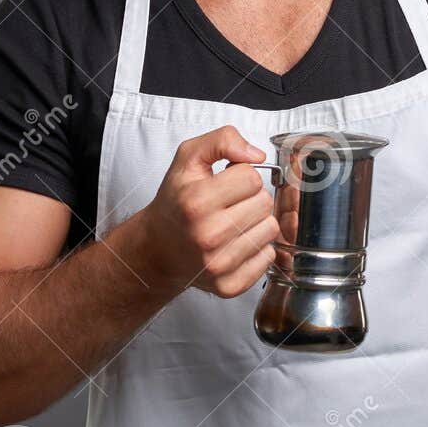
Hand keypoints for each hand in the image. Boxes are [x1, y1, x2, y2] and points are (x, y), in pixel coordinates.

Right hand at [134, 125, 280, 297]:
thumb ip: (222, 140)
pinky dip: (256, 249)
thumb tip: (256, 154)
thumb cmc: (175, 203)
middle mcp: (206, 235)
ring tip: (232, 223)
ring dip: (256, 223)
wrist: (156, 249)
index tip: (225, 184)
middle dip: (250, 199)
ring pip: (270, 230)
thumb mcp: (188, 158)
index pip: (252, 177)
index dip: (241, 176)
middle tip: (228, 204)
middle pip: (264, 203)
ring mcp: (218, 264)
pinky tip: (235, 244)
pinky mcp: (228, 286)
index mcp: (196, 202)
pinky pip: (268, 257)